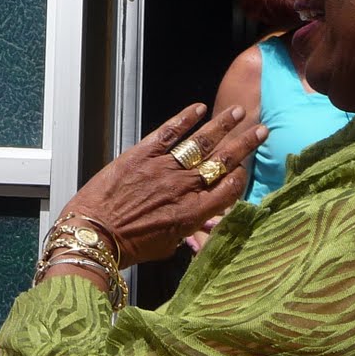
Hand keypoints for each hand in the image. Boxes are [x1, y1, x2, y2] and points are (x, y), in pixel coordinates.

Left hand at [61, 105, 265, 269]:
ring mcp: (164, 168)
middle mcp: (184, 188)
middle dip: (244, 144)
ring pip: (201, 142)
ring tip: (237, 112)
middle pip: (222, 161)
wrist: (93, 233)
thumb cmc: (128, 246)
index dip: (239, 176)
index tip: (244, 168)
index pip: (228, 189)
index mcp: (193, 214)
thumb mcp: (167, 246)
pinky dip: (184, 118)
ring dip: (222, 125)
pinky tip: (198, 108)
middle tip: (261, 129)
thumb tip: (205, 224)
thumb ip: (189, 231)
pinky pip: (169, 132)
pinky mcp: (142, 154)